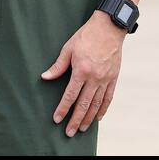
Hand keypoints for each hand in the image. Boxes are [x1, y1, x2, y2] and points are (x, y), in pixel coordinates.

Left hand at [43, 10, 124, 136]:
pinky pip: (108, 97)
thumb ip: (58, 66)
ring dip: (89, 118)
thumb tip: (45, 77)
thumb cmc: (87, 35)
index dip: (63, 109)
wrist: (109, 27)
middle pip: (84, 104)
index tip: (58, 119)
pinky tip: (98, 117)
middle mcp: (94, 77)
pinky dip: (103, 109)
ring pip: (97, 104)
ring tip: (82, 128)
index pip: (70, 95)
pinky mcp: (114, 77)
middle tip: (69, 132)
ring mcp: (105, 79)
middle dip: (75, 119)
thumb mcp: (69, 48)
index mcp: (81, 70)